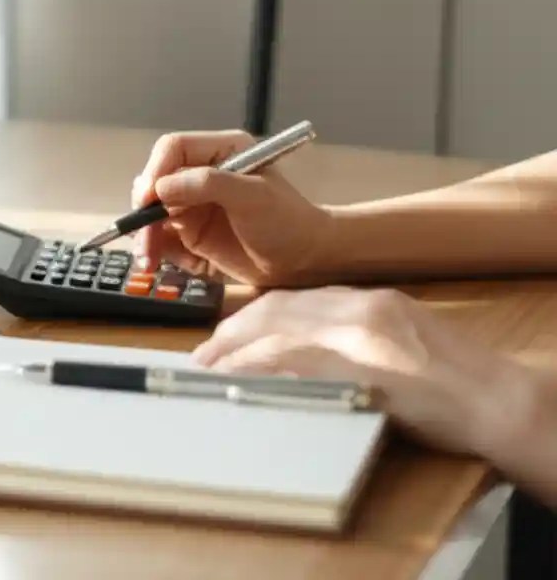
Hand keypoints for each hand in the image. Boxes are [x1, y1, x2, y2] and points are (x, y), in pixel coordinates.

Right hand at [132, 130, 333, 285]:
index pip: (173, 149)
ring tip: (149, 261)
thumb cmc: (287, 222)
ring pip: (151, 213)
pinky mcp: (190, 232)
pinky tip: (168, 264)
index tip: (147, 201)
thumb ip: (207, 184)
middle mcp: (200, 174)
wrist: (303, 261)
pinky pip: (161, 238)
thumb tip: (161, 187)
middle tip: (144, 239)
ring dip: (145, 236)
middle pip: (154, 182)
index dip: (155, 171)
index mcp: (219, 152)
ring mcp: (193, 204)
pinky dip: (159, 251)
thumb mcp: (253, 197)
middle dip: (145, 211)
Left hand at [192, 287, 536, 459]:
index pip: (293, 300)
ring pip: (273, 331)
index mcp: (369, 301)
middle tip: (204, 356)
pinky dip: (253, 369)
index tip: (228, 337)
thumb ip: (353, 344)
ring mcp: (355, 334)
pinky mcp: (354, 363)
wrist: (495, 400)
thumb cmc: (455, 386)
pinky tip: (233, 381)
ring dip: (232, 351)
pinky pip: (287, 361)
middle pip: (274, 310)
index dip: (252, 319)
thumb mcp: (399, 347)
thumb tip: (305, 361)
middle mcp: (357, 308)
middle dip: (232, 332)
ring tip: (206, 372)